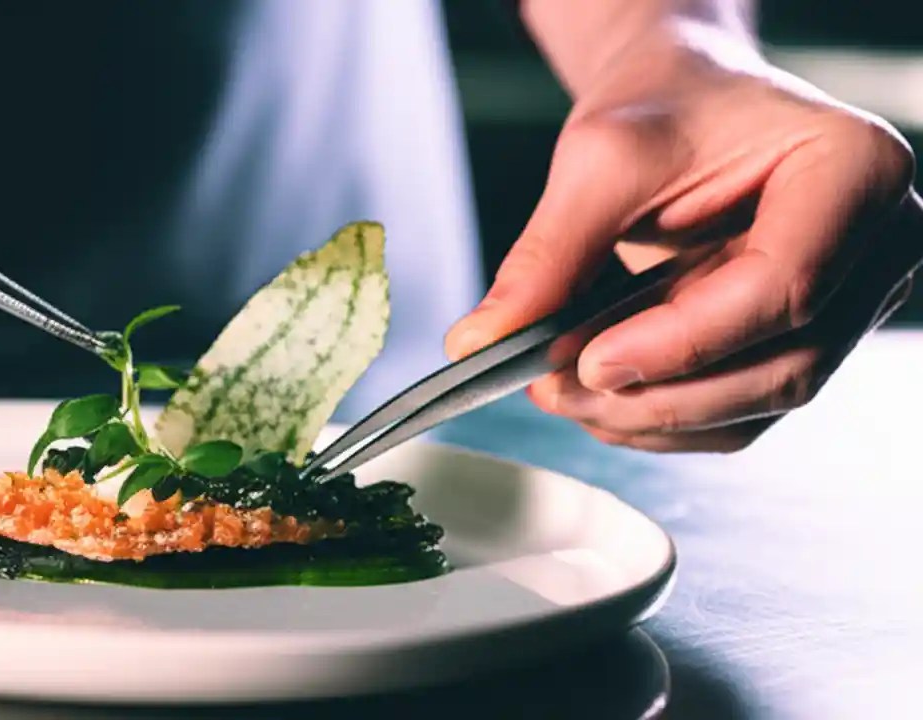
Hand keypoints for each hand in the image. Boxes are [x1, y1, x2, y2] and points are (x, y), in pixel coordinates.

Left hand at [445, 22, 921, 451]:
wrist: (685, 102)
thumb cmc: (662, 106)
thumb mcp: (599, 160)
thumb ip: (550, 255)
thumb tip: (480, 344)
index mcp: (851, 171)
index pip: (781, 283)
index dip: (682, 341)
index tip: (586, 362)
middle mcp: (875, 245)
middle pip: (782, 362)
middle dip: (659, 393)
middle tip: (555, 389)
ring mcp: (850, 300)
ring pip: (763, 398)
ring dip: (656, 417)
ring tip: (564, 394)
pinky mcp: (805, 338)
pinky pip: (745, 407)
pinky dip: (669, 419)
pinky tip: (601, 401)